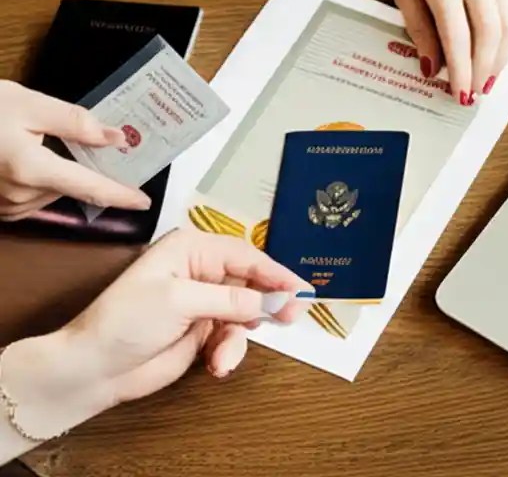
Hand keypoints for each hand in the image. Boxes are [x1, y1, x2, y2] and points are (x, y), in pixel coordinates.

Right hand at [0, 81, 150, 220]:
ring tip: (52, 145)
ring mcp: (3, 205)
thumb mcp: (27, 103)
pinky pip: (30, 198)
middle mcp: (18, 195)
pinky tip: (33, 158)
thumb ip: (75, 122)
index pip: (90, 189)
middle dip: (88, 172)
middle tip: (101, 147)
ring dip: (62, 175)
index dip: (120, 195)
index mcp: (31, 170)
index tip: (144, 200)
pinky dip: (41, 181)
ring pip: (52, 194)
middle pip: (72, 189)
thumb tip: (115, 138)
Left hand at [0, 230, 311, 438]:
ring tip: (224, 356)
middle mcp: (200, 272)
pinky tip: (216, 365)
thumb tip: (275, 299)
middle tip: (290, 318)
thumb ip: (232, 298)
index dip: (276, 272)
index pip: (246, 255)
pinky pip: (233, 337)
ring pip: (246, 314)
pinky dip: (230, 352)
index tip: (302, 290)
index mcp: (190, 250)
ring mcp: (203, 303)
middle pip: (252, 282)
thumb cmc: (125, 322)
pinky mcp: (202, 332)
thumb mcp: (180, 301)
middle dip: (267, 303)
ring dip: (240, 337)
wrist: (93, 368)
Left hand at [393, 0, 507, 106]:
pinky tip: (499, 54)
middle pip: (488, 35)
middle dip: (482, 71)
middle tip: (475, 95)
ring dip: (500, 60)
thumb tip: (431, 65)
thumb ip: (418, 26)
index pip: (456, 37)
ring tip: (487, 80)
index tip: (459, 95)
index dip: (460, 71)